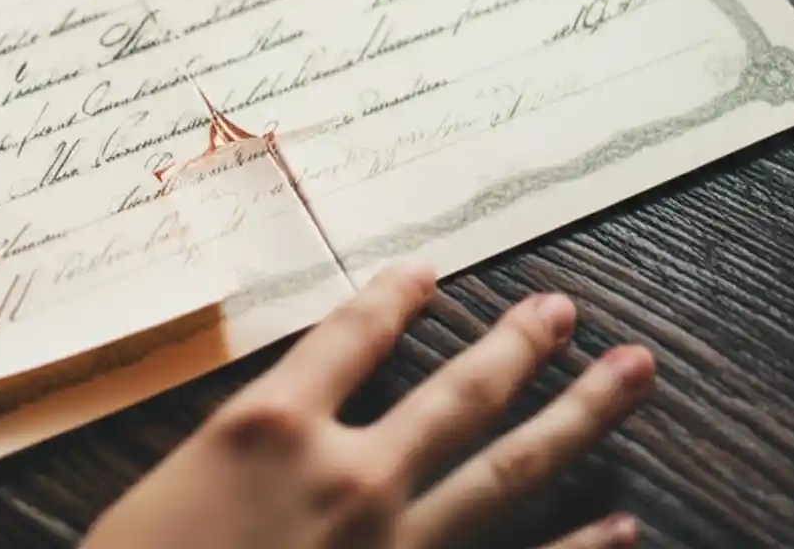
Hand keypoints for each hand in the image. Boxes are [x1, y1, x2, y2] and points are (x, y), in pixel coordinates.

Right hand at [84, 266, 654, 548]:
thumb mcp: (161, 483)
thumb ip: (234, 445)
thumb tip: (282, 426)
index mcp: (269, 425)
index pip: (348, 333)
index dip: (393, 296)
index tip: (428, 271)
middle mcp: (349, 470)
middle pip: (457, 390)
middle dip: (517, 344)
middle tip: (563, 309)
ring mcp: (395, 542)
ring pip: (510, 467)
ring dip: (580, 414)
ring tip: (632, 373)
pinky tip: (624, 525)